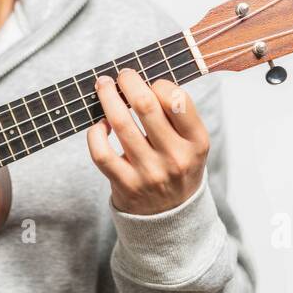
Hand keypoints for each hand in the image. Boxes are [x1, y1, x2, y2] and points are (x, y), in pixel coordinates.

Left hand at [86, 68, 209, 215]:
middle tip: (122, 75)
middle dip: (128, 81)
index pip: (178, 99)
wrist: (171, 217)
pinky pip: (101, 152)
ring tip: (104, 86)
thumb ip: (177, 115)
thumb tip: (143, 79)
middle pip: (145, 105)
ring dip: (107, 97)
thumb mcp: (193, 144)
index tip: (150, 83)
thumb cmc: (178, 167)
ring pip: (120, 123)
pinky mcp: (125, 185)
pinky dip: (95, 133)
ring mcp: (149, 173)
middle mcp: (175, 157)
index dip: (159, 83)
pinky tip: (100, 125)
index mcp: (197, 142)